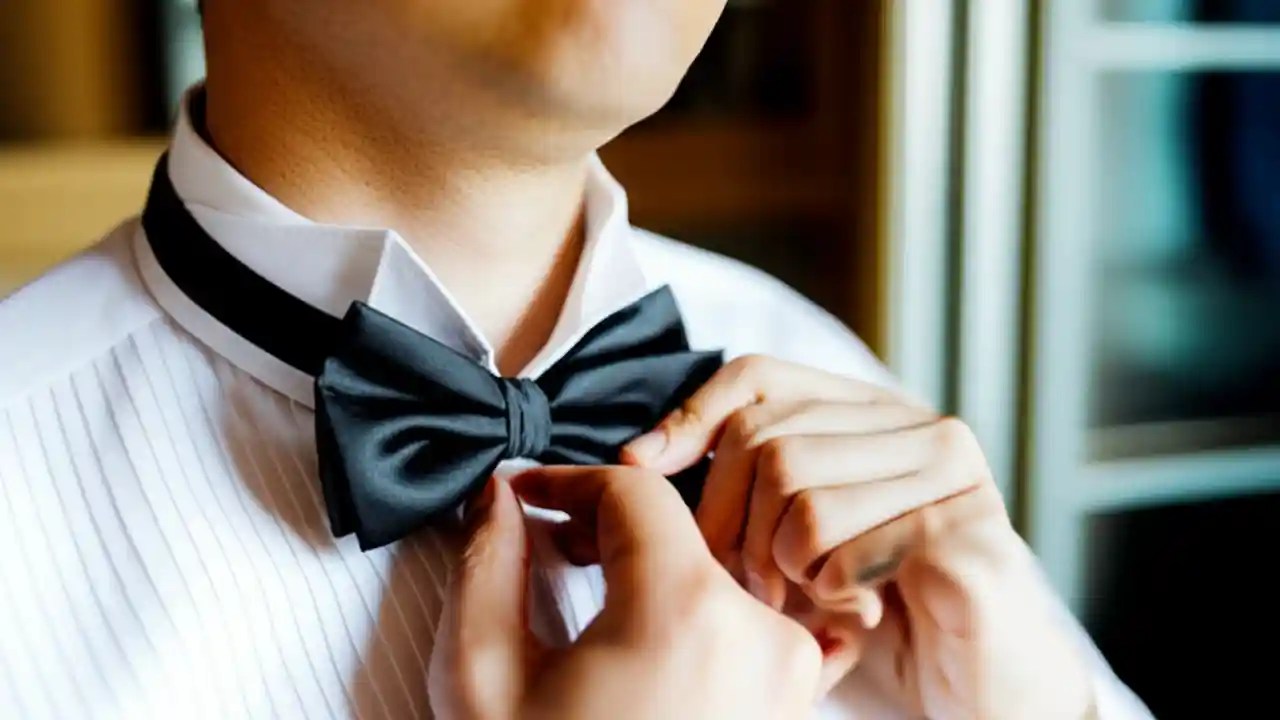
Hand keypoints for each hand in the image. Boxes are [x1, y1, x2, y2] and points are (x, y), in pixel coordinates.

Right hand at [428, 467, 821, 719]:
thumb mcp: (485, 683)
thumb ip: (488, 566)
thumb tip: (501, 499)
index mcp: (687, 612)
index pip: (635, 492)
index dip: (568, 482)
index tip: (525, 497)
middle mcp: (759, 634)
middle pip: (683, 528)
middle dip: (606, 525)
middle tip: (545, 544)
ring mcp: (788, 677)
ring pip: (716, 571)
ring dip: (651, 567)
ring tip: (588, 593)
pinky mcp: (793, 710)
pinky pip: (752, 624)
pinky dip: (698, 609)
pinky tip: (644, 636)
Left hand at [622, 355, 1094, 719]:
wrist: (981, 694)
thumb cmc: (884, 620)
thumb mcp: (802, 543)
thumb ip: (748, 492)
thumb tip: (641, 455)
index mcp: (876, 416)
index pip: (761, 376)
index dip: (691, 416)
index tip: (640, 464)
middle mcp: (919, 429)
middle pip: (766, 438)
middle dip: (727, 521)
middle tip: (743, 584)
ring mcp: (950, 476)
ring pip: (799, 488)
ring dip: (779, 564)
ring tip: (803, 599)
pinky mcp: (967, 532)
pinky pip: (845, 547)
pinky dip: (826, 592)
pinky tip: (853, 613)